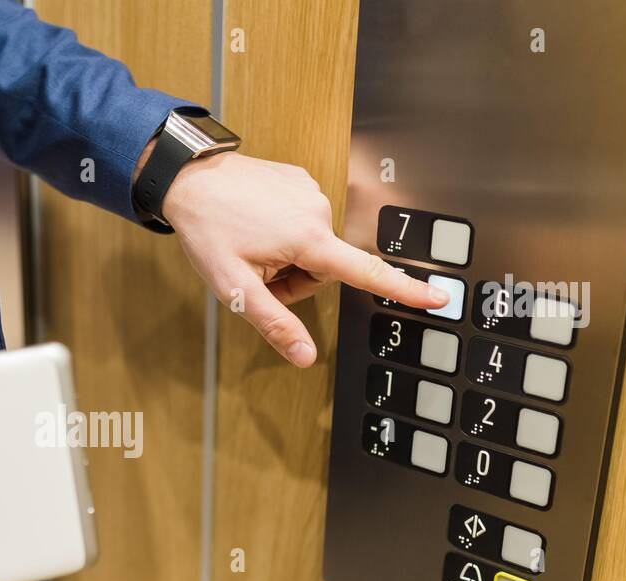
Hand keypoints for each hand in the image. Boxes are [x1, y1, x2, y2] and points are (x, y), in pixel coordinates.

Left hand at [159, 150, 449, 367]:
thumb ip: (274, 323)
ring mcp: (310, 192)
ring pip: (311, 245)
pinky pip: (301, 220)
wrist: (188, 178)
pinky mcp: (300, 180)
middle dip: (294, 279)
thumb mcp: (234, 288)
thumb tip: (304, 357)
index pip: (365, 272)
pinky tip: (253, 225)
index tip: (438, 297)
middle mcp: (318, 211)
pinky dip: (282, 231)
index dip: (404, 289)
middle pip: (323, 267)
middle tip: (256, 275)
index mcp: (308, 239)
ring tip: (250, 246)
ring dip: (287, 255)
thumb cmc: (207, 231)